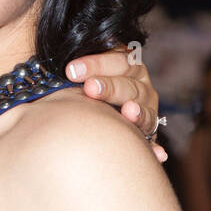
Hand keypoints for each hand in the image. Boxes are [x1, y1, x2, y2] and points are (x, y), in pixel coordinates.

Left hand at [64, 47, 166, 162]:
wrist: (94, 110)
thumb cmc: (80, 85)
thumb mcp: (80, 71)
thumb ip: (72, 65)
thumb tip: (53, 57)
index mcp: (126, 64)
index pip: (115, 59)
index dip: (95, 63)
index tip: (71, 70)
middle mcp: (140, 86)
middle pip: (129, 85)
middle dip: (109, 86)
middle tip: (89, 88)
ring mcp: (146, 110)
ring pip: (144, 111)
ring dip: (138, 112)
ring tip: (128, 111)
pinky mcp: (148, 135)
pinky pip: (152, 142)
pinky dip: (154, 148)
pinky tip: (157, 153)